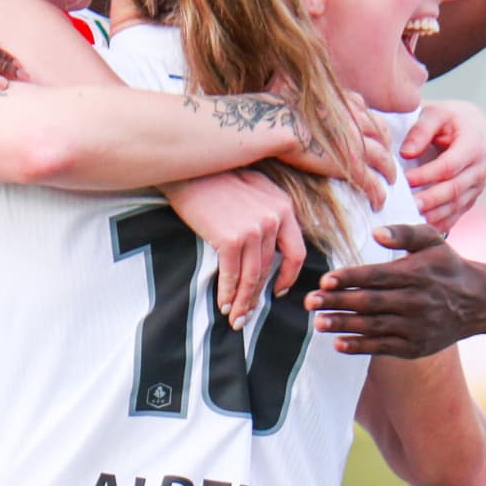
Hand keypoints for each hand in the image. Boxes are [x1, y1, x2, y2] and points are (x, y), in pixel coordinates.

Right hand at [164, 169, 303, 328]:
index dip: (288, 276)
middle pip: (269, 269)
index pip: (296, 251)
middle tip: (248, 315)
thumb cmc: (215, 178)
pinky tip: (222, 304)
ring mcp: (254, 229)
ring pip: (252, 277)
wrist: (189, 167)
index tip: (278, 291)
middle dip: (258, 297)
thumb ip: (266, 213)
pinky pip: (232, 275)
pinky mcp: (231, 238)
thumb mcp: (253, 188)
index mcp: (283, 206)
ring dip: (243, 301)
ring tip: (235, 318)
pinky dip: (227, 293)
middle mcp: (274, 218)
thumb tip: (265, 246)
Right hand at [267, 90, 394, 210]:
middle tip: (385, 160)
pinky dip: (378, 193)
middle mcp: (357, 121)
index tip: (375, 139)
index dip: (375, 130)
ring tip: (389, 182)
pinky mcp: (353, 164)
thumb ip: (314, 103)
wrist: (278, 123)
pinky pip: (372, 182)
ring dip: (389, 172)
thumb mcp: (303, 97)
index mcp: (346, 104)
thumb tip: (300, 103)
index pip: (369, 117)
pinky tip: (378, 203)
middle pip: (383, 136)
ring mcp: (357, 143)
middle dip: (387, 148)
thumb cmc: (280, 111)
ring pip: (384, 160)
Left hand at [307, 224, 485, 356]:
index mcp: (417, 273)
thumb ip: (405, 233)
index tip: (325, 279)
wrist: (480, 301)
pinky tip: (338, 344)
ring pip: (373, 326)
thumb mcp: (433, 240)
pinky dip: (360, 347)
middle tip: (309, 301)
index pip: (377, 276)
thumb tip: (376, 233)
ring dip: (343, 325)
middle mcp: (416, 301)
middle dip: (337, 302)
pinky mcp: (416, 346)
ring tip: (318, 323)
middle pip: (370, 302)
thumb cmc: (447, 265)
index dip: (349, 278)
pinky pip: (383, 348)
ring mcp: (416, 326)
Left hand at [402, 100, 485, 232]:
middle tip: (408, 205)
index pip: (449, 165)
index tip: (405, 180)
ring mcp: (478, 185)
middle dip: (430, 199)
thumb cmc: (448, 119)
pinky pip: (457, 214)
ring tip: (411, 218)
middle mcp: (480, 167)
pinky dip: (440, 222)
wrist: (471, 128)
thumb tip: (406, 153)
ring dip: (434, 214)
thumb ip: (420, 130)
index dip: (427, 175)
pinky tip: (422, 226)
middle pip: (454, 189)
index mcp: (474, 143)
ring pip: (456, 204)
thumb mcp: (435, 113)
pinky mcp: (471, 197)